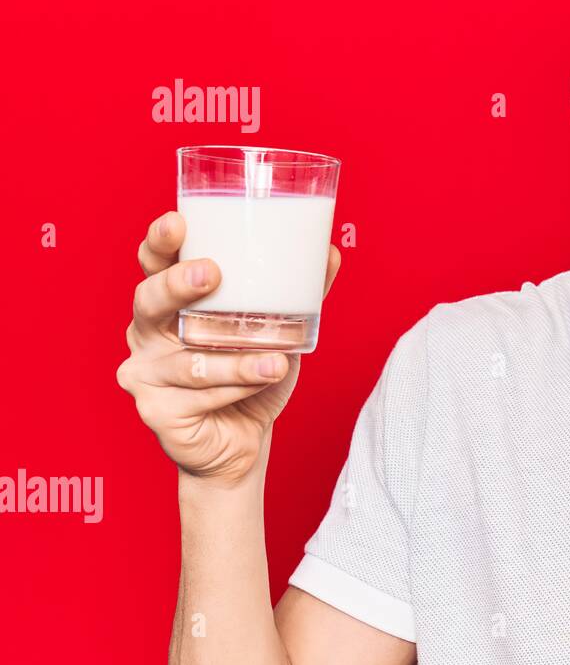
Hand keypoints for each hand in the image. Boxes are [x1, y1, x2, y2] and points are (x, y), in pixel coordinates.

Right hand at [115, 210, 342, 485]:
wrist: (242, 443)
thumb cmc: (252, 376)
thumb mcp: (279, 329)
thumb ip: (299, 292)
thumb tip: (329, 251)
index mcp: (169, 303)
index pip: (154, 264)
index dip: (159, 243)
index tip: (177, 222)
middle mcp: (147, 334)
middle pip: (149, 301)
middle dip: (178, 285)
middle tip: (211, 274)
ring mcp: (145, 374)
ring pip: (189, 359)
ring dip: (236, 358)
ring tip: (277, 356)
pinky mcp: (156, 411)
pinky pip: (200, 394)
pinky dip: (238, 386)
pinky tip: (265, 378)